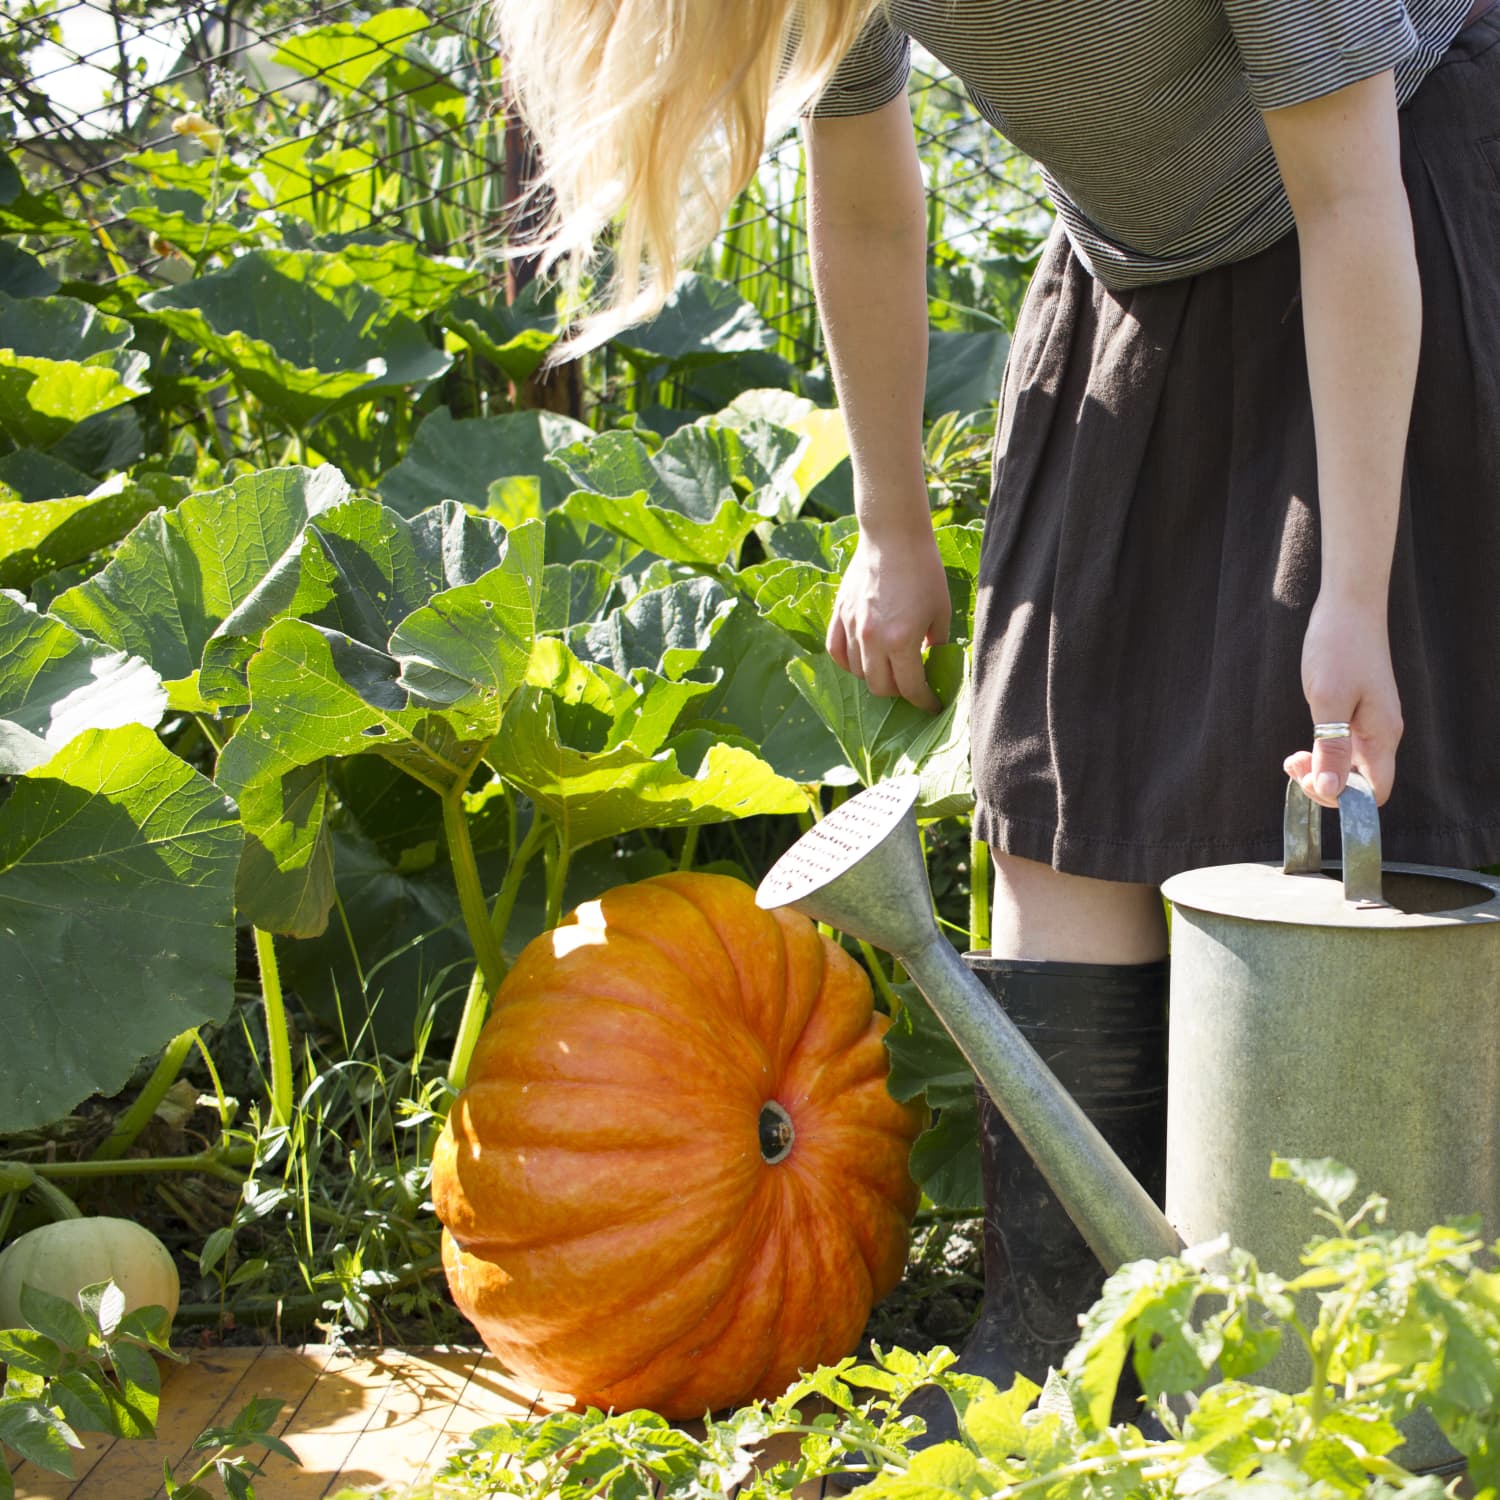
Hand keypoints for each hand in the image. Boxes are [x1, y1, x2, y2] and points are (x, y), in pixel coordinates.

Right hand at [826, 525, 950, 711]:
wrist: (893, 536)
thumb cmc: (924, 571)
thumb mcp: (940, 611)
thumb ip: (936, 644)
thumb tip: (932, 664)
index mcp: (902, 641)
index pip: (910, 687)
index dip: (924, 701)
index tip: (932, 703)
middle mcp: (872, 639)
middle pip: (880, 687)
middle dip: (899, 692)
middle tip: (912, 685)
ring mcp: (851, 627)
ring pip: (857, 672)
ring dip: (875, 677)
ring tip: (889, 668)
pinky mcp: (839, 614)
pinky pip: (836, 651)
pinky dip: (848, 662)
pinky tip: (860, 660)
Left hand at [1282, 595, 1402, 806]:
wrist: (1348, 607)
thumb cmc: (1339, 648)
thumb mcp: (1328, 701)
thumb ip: (1330, 748)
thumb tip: (1329, 791)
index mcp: (1382, 736)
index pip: (1374, 793)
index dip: (1342, 799)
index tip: (1310, 781)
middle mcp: (1380, 734)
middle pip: (1359, 784)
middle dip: (1324, 784)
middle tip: (1293, 764)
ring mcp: (1369, 724)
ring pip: (1347, 767)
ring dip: (1318, 769)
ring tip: (1292, 758)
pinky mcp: (1355, 713)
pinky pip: (1341, 748)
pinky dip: (1320, 753)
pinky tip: (1301, 748)